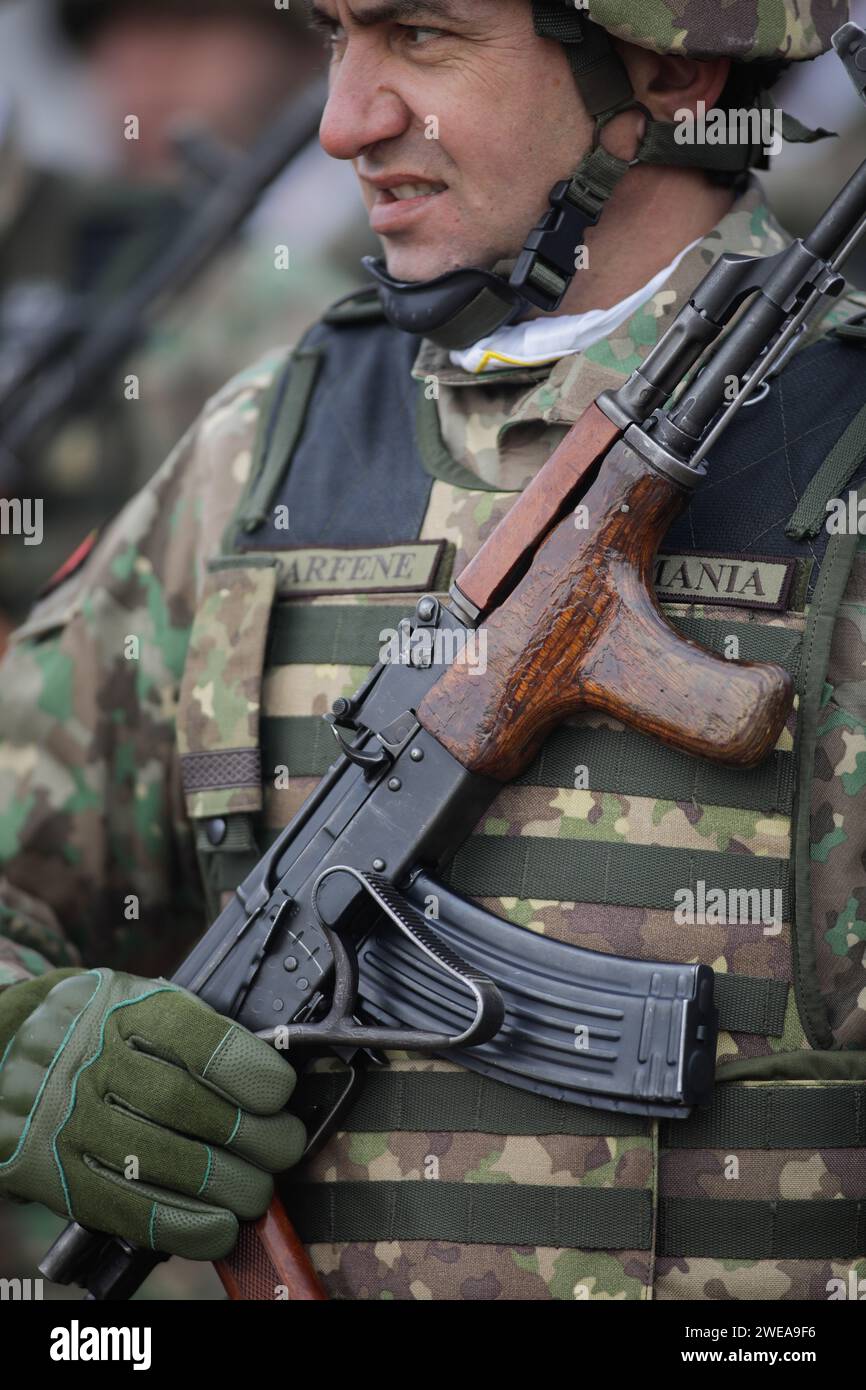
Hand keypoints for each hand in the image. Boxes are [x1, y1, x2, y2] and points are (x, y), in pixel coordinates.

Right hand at [0, 968, 304, 1258]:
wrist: (3, 1046)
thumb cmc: (97, 1026)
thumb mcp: (138, 1000)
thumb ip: (193, 1032)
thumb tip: (268, 1084)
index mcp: (124, 1007)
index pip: (195, 1039)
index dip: (248, 1071)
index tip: (282, 1093)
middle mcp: (90, 1059)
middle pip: (183, 1105)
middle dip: (250, 1136)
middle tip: (285, 1148)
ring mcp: (66, 1117)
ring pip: (156, 1159)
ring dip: (222, 1186)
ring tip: (258, 1192)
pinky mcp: (48, 1169)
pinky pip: (121, 1206)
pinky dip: (178, 1225)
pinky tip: (217, 1230)